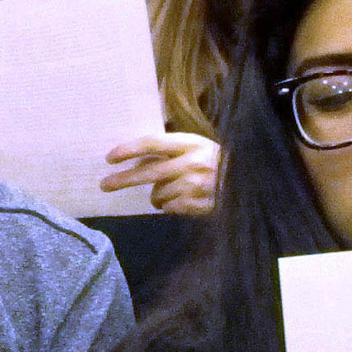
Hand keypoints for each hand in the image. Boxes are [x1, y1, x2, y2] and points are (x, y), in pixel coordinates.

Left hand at [105, 132, 219, 217]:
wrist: (247, 183)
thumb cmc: (216, 163)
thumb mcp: (197, 148)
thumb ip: (171, 151)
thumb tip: (135, 160)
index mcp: (192, 143)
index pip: (152, 143)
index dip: (129, 150)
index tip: (110, 158)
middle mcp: (193, 162)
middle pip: (148, 172)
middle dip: (123, 180)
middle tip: (104, 185)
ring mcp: (196, 185)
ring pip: (157, 194)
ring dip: (157, 196)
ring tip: (173, 191)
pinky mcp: (197, 204)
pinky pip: (168, 208)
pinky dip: (170, 206)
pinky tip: (184, 200)